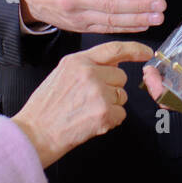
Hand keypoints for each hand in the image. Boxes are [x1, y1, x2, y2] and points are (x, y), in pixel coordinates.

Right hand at [11, 41, 152, 166]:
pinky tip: (91, 122)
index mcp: (77, 61)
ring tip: (87, 111)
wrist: (35, 133)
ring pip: (122, 96)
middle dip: (112, 89)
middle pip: (121, 77)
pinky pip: (121, 115)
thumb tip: (114, 64)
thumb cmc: (45, 108)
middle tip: (90, 100)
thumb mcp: (62, 74)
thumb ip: (87, 66)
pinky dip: (111, 121)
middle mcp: (89, 73)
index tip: (146, 53)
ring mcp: (98, 93)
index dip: (134, 50)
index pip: (113, 49)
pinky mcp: (104, 113)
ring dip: (111, 106)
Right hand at [20, 0, 166, 33]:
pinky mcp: (81, 26)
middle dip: (137, 5)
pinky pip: (106, 28)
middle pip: (109, 4)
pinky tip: (143, 24)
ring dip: (137, 18)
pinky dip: (126, 28)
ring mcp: (77, 16)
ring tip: (157, 16)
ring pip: (110, 19)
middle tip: (159, 3)